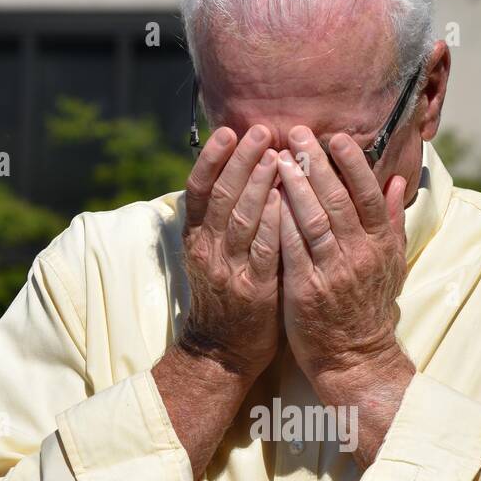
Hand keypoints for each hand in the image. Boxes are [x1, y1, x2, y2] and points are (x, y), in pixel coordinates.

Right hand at [179, 124, 280, 378]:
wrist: (222, 350)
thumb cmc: (227, 294)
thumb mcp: (214, 253)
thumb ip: (225, 217)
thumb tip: (240, 173)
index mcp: (196, 237)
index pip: (198, 189)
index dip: (212, 159)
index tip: (227, 131)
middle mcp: (207, 249)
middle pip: (221, 196)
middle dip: (240, 161)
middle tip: (259, 130)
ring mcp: (228, 270)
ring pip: (240, 219)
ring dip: (257, 185)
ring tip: (274, 155)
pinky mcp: (252, 290)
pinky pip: (263, 250)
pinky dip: (272, 223)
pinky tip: (284, 200)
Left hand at [276, 126, 407, 383]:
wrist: (356, 359)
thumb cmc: (370, 309)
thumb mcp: (392, 264)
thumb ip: (392, 221)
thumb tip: (399, 181)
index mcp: (381, 245)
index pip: (368, 194)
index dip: (353, 163)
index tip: (336, 137)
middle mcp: (359, 255)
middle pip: (339, 199)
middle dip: (317, 163)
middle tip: (297, 133)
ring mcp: (333, 272)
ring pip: (314, 219)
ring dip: (295, 185)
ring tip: (278, 157)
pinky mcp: (306, 289)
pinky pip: (291, 248)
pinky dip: (279, 221)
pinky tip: (266, 198)